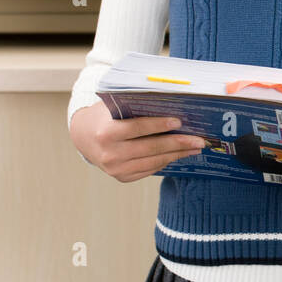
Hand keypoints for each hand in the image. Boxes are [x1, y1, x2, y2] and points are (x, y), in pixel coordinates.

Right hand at [69, 101, 206, 182]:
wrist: (83, 136)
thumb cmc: (105, 116)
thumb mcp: (114, 106)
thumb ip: (134, 106)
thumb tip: (170, 103)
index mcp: (106, 133)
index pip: (137, 128)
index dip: (159, 125)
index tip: (179, 122)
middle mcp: (110, 154)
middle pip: (150, 148)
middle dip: (178, 144)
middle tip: (198, 140)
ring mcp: (115, 169)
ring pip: (153, 162)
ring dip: (176, 155)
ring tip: (194, 148)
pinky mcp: (122, 177)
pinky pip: (149, 170)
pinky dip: (165, 161)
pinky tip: (178, 154)